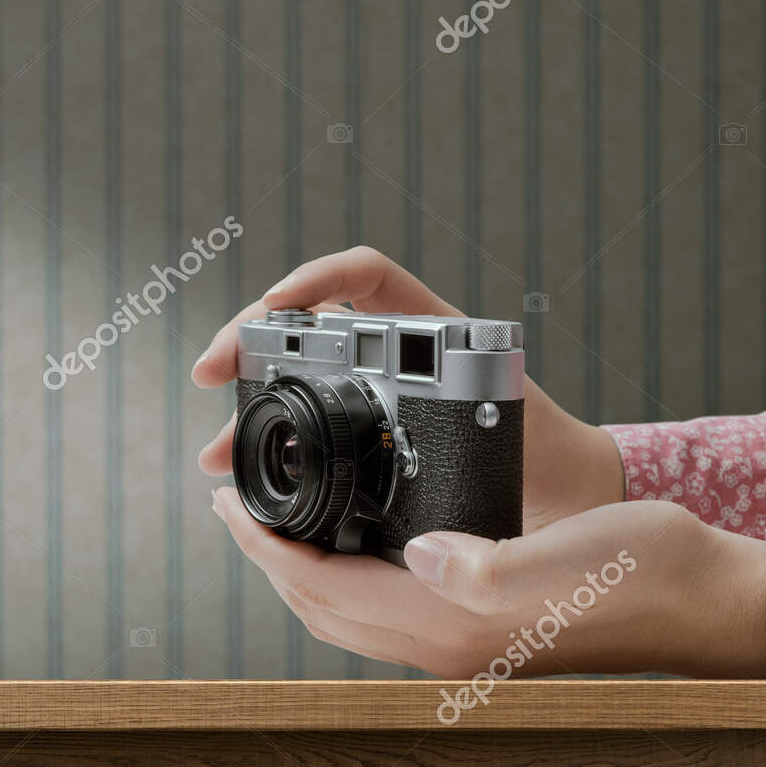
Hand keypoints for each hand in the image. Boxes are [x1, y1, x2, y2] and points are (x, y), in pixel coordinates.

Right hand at [192, 246, 624, 531]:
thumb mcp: (507, 425)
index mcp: (427, 330)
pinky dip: (266, 438)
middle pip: (301, 325)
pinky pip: (301, 422)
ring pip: (290, 381)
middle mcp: (389, 351)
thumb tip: (404, 430)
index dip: (316, 277)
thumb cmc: (541, 452)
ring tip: (215, 452)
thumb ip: (470, 417)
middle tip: (209, 371)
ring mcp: (368, 388)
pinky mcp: (359, 428)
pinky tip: (238, 462)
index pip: (365, 275)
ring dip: (246, 407)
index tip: (276, 304)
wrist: (556, 490)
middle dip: (245, 341)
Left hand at [210, 488, 765, 678]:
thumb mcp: (563, 554)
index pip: (323, 586)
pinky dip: (340, 578)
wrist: (699, 596)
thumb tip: (418, 557)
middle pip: (318, 605)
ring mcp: (456, 644)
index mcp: (450, 622)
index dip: (266, 546)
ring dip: (298, 569)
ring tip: (273, 521)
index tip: (228, 502)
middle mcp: (442, 643)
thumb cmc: (640, 568)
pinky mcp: (474, 632)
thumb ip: (486, 565)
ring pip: (343, 613)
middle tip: (234, 505)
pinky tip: (349, 542)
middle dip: (266, 557)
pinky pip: (376, 610)